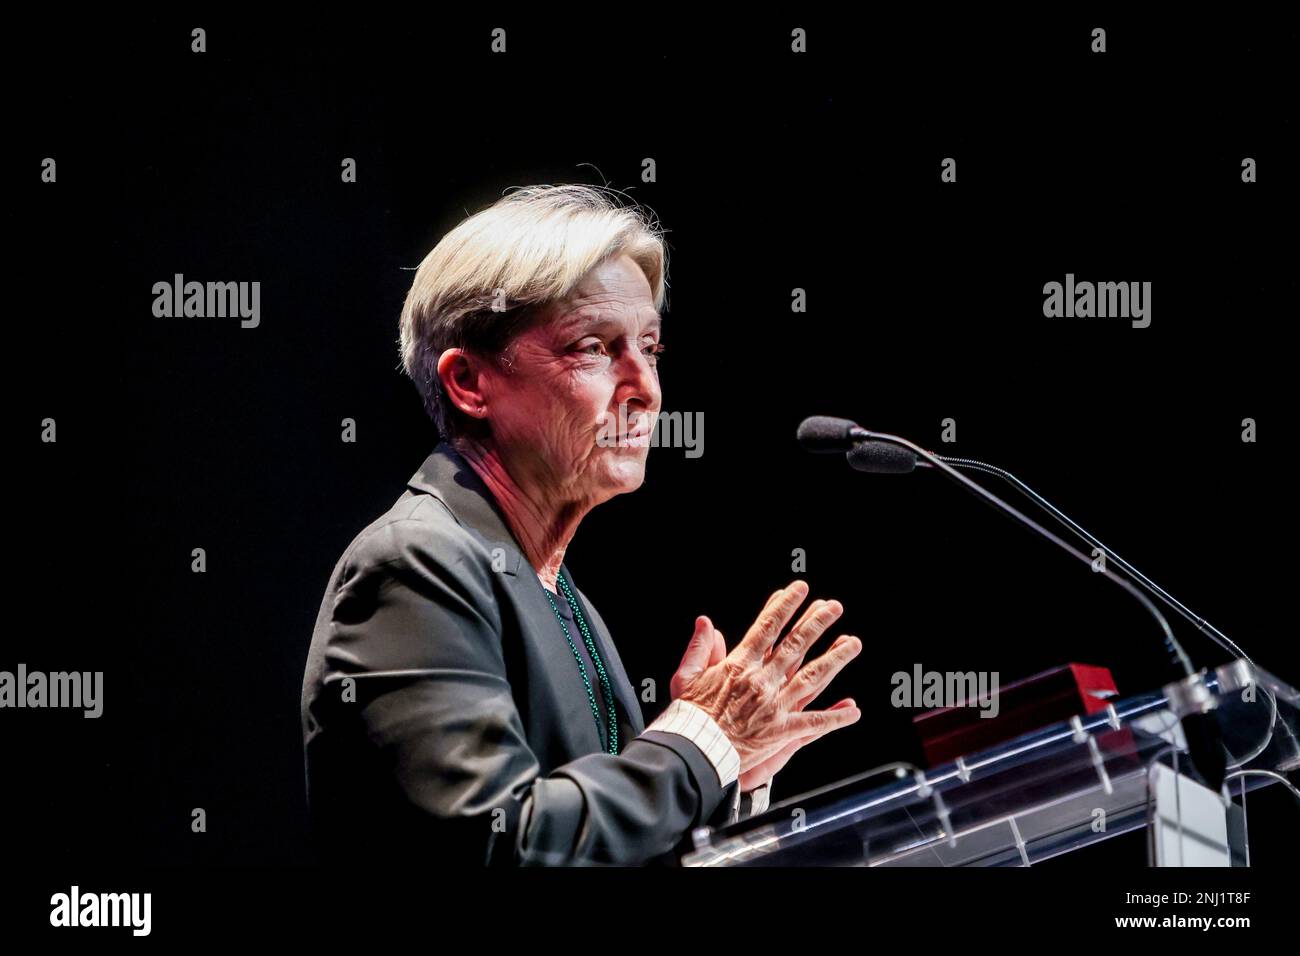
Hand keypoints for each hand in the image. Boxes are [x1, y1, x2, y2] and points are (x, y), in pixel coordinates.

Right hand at [669, 580, 861, 788]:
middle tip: (834, 607)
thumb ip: (700, 649)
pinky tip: (853, 709)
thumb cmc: (690, 716)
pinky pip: (813, 723)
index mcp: (740, 665)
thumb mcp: (686, 677)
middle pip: (796, 646)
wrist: (696, 751)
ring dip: (835, 659)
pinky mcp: (782, 732)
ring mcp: (775, 706)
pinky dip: (835, 717)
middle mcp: (762, 681)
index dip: (785, 606)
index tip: (799, 589)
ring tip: (853, 643)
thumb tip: (706, 622)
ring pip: (813, 678)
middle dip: (817, 623)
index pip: (768, 628)